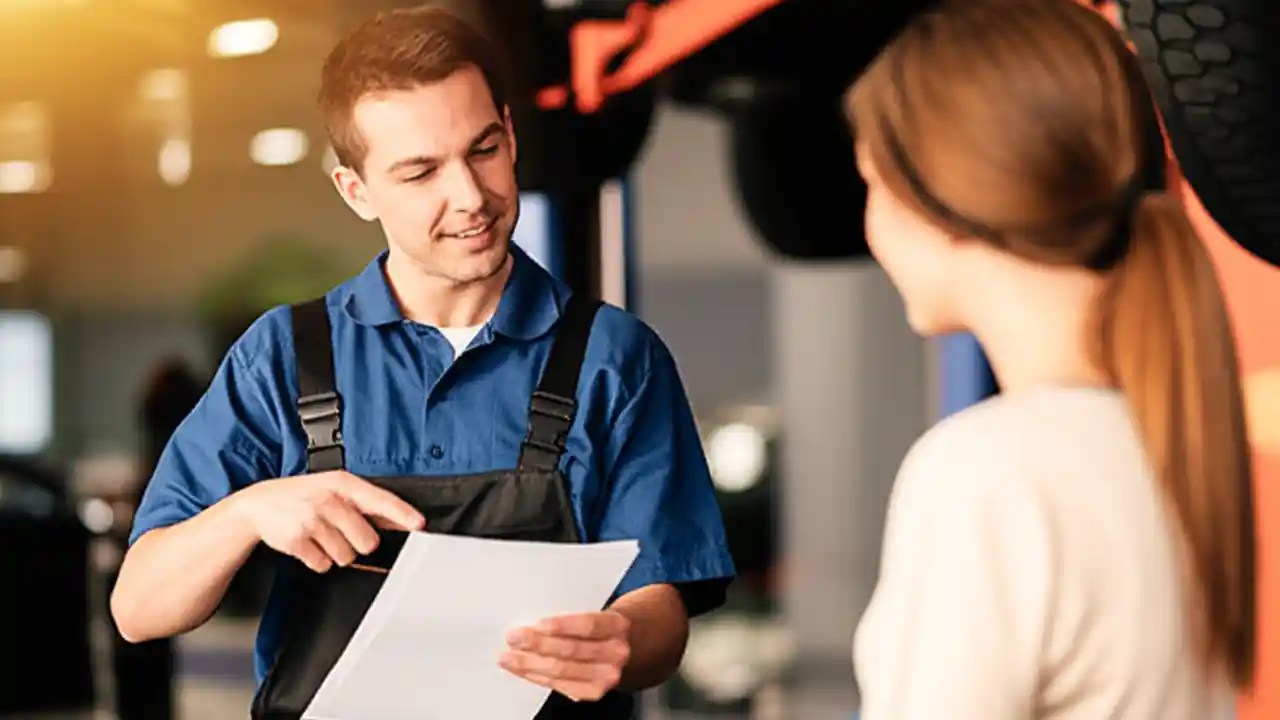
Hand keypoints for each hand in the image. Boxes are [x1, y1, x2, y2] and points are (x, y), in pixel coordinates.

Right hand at [232, 470, 425, 572]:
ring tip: (322, 535)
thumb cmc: (304, 496)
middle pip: (367, 541)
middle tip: (341, 532)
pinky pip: (323, 565)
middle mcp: (329, 500)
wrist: (259, 504)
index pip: (380, 500)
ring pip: (346, 557)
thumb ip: (368, 505)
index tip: (419, 525)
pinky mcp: (296, 540)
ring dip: (336, 552)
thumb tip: (404, 521)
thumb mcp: (335, 490)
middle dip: (357, 542)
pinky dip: (318, 559)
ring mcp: (311, 520)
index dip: (403, 514)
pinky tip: (308, 543)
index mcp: (342, 484)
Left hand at [499, 611, 631, 701]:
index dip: (562, 626)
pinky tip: (524, 670)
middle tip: (514, 637)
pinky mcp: (594, 691)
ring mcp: (606, 675)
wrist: (629, 646)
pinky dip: (538, 677)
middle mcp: (616, 653)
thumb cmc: (604, 624)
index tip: (538, 624)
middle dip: (538, 644)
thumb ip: (574, 612)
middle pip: (571, 650)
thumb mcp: (599, 608)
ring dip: (531, 663)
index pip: (589, 626)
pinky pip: (560, 685)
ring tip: (510, 657)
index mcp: (617, 625)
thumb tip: (535, 618)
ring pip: (562, 670)